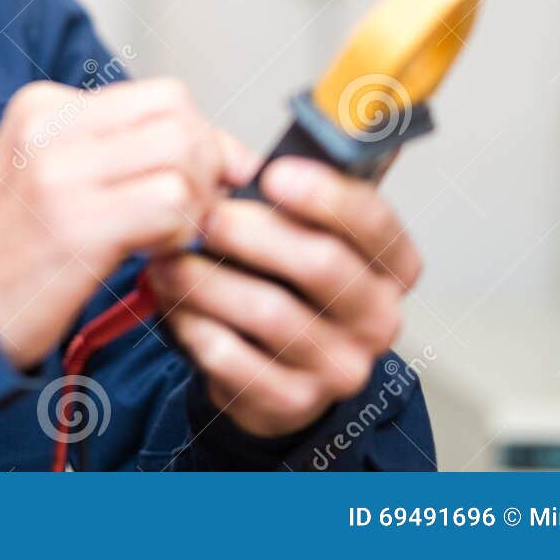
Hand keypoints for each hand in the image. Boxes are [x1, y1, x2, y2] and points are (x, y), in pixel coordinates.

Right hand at [0, 79, 243, 369]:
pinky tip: (150, 255)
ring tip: (165, 236)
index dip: (202, 139)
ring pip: (182, 156)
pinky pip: (171, 206)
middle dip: (207, 166)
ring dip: (195, 204)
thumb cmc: (14, 252)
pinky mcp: (77, 224)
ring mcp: (59, 173)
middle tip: (191, 212)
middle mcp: (48, 127)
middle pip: (179, 116)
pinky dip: (179, 235)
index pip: (162, 95)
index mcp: (42, 106)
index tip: (205, 181)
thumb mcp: (54, 177)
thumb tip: (226, 150)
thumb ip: (124, 151)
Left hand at [146, 156, 422, 437]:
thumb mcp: (295, 232)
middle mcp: (378, 316)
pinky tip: (174, 303)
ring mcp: (341, 366)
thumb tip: (232, 157)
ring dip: (208, 279)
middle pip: (322, 264)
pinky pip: (234, 358)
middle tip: (204, 216)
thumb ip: (279, 194)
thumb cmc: (281, 282)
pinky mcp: (293, 402)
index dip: (326, 194)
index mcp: (391, 264)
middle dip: (252, 232)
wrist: (271, 370)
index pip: (373, 222)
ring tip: (168, 259)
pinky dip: (194, 325)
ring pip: (270, 312)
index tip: (273, 174)